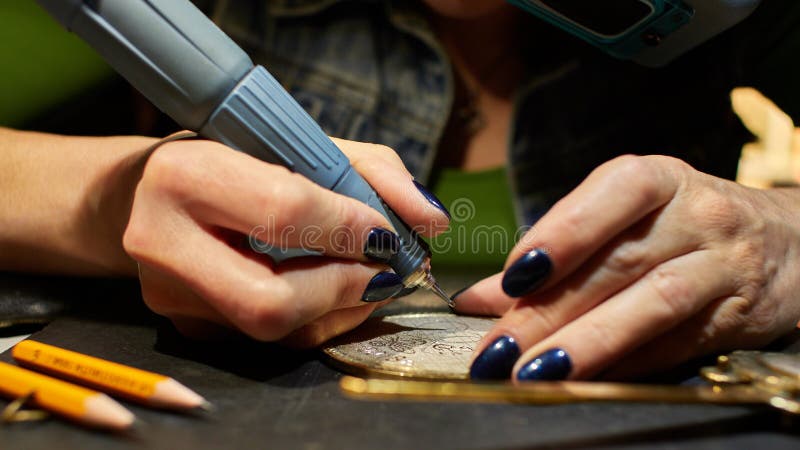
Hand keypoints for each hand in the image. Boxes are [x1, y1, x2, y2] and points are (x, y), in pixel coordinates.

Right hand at [123, 137, 448, 344]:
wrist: (147, 195)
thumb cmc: (235, 159)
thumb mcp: (301, 142)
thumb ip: (373, 172)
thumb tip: (432, 223)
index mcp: (184, 175)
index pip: (282, 213)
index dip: (348, 228)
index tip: (385, 233)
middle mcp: (162, 243)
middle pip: (273, 300)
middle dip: (346, 289)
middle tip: (386, 270)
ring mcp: (171, 297)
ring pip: (277, 330)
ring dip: (343, 308)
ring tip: (370, 277)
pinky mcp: (187, 329)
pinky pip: (272, 341)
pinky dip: (322, 320)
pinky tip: (339, 293)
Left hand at [456, 155, 799, 380]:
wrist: (788, 242)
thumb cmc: (680, 224)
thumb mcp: (623, 218)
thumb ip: (554, 253)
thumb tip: (476, 298)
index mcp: (657, 179)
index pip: (612, 195)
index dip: (563, 233)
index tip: (512, 276)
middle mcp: (696, 216)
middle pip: (618, 263)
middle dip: (551, 309)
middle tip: (498, 348)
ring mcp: (723, 265)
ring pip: (655, 304)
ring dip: (590, 342)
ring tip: (535, 371)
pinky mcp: (739, 315)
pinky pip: (678, 343)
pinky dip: (626, 364)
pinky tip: (583, 381)